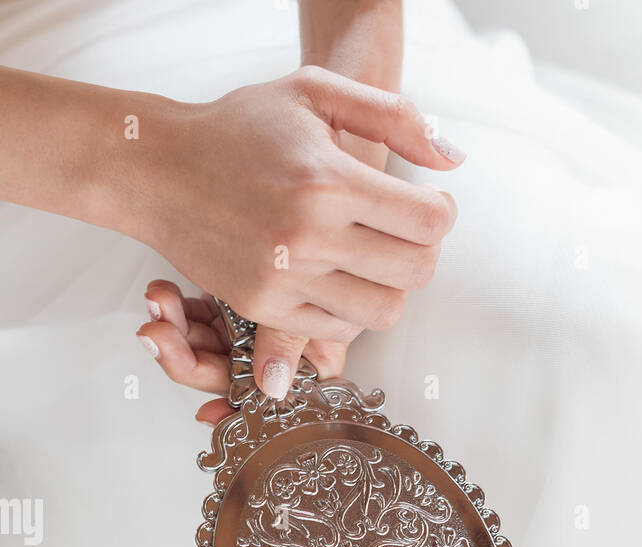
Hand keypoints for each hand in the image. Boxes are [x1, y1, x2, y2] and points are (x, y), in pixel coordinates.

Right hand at [134, 66, 463, 398]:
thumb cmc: (239, 126)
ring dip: (389, 287)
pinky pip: (336, 329)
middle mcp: (308, 237)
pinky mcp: (264, 309)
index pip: (429, 222)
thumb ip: (395, 117)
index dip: (442, 212)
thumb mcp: (316, 92)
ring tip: (372, 257)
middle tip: (404, 233)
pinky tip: (335, 275)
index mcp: (327, 181)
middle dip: (422, 252)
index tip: (429, 203)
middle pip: (415, 273)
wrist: (157, 168)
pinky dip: (346, 309)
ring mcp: (284, 280)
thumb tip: (453, 160)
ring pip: (382, 312)